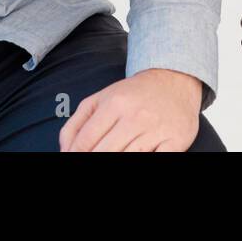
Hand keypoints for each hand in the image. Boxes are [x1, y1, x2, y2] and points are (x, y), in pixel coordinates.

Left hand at [58, 68, 202, 150]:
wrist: (174, 81)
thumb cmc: (133, 95)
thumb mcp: (100, 99)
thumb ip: (77, 123)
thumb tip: (65, 150)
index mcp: (114, 103)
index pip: (86, 140)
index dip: (75, 154)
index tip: (73, 158)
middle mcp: (135, 116)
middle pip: (104, 153)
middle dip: (94, 160)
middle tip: (91, 161)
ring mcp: (156, 129)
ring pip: (128, 159)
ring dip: (116, 161)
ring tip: (113, 156)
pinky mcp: (176, 140)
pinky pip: (157, 160)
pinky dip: (145, 161)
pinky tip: (137, 155)